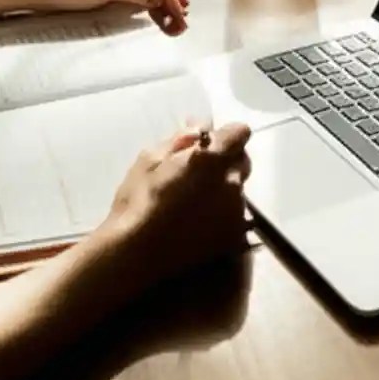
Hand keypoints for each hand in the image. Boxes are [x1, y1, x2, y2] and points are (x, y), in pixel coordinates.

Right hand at [96, 122, 252, 291]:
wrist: (137, 254)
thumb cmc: (137, 202)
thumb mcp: (149, 159)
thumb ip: (180, 139)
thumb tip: (199, 126)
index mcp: (212, 158)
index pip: (240, 133)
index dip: (225, 136)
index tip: (208, 145)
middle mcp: (232, 183)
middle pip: (241, 162)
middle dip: (224, 163)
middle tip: (196, 175)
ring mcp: (236, 212)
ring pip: (237, 191)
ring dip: (223, 191)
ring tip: (193, 205)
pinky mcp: (235, 237)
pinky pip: (234, 217)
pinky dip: (221, 216)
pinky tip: (198, 224)